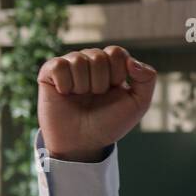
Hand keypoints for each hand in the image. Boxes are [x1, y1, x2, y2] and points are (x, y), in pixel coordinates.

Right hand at [37, 45, 156, 161]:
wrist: (83, 143)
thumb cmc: (109, 123)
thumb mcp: (138, 104)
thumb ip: (147, 79)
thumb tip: (132, 61)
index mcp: (110, 65)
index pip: (116, 52)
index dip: (117, 74)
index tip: (113, 91)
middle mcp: (89, 62)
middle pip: (98, 55)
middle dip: (101, 82)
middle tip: (95, 97)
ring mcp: (69, 66)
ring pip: (78, 60)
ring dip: (83, 86)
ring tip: (80, 97)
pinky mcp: (49, 73)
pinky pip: (59, 66)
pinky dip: (65, 84)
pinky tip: (65, 94)